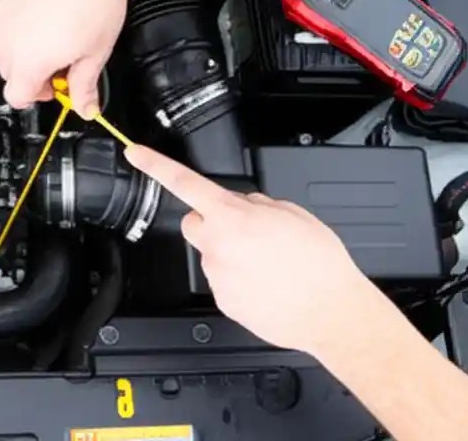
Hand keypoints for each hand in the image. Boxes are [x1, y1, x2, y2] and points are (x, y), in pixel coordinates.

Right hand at [0, 0, 133, 116]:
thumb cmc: (95, 0)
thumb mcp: (96, 53)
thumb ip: (84, 86)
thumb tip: (86, 107)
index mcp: (29, 61)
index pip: (16, 97)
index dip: (37, 97)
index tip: (55, 87)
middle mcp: (9, 39)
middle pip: (10, 73)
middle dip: (33, 73)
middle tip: (62, 60)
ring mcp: (4, 13)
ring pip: (6, 44)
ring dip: (26, 46)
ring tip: (56, 32)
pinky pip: (7, 17)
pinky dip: (22, 20)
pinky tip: (48, 10)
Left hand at [123, 144, 391, 357]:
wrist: (332, 312)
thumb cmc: (319, 264)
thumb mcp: (293, 214)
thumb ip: (257, 203)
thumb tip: (243, 204)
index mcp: (233, 217)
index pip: (183, 183)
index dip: (155, 166)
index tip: (135, 155)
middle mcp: (218, 245)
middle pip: (194, 223)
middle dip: (213, 223)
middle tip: (246, 232)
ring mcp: (218, 275)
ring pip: (211, 254)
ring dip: (231, 254)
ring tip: (267, 264)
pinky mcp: (223, 301)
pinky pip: (223, 281)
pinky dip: (239, 280)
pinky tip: (266, 283)